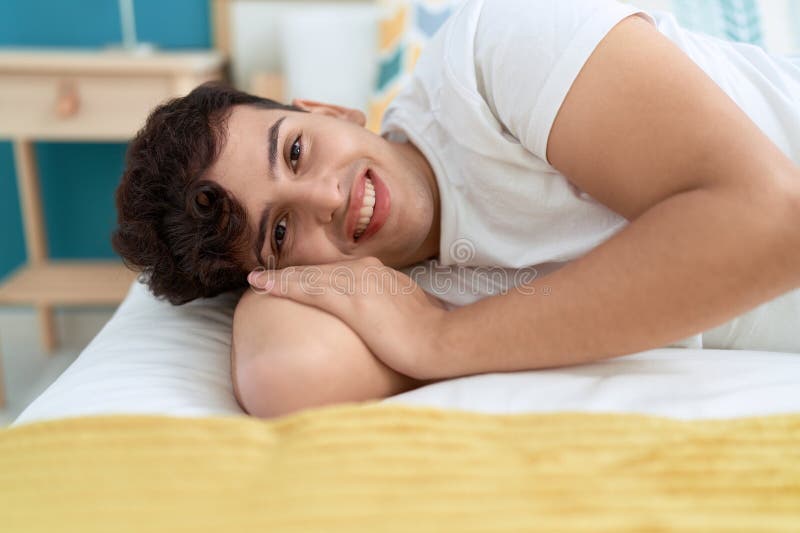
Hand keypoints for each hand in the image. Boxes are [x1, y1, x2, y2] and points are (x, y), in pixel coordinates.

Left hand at [246, 257, 447, 379]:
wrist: (443, 341)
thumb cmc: (434, 338)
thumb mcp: (415, 317)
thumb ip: (399, 315)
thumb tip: (395, 328)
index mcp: (382, 277)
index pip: (341, 273)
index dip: (316, 276)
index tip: (299, 280)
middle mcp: (368, 272)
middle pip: (323, 270)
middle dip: (295, 273)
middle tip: (267, 275)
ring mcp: (359, 282)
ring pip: (311, 275)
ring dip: (282, 277)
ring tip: (257, 279)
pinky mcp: (351, 298)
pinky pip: (308, 288)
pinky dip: (283, 284)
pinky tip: (263, 285)